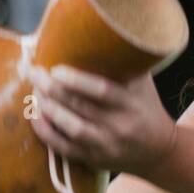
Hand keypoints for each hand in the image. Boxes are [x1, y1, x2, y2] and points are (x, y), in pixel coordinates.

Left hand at [27, 64, 177, 175]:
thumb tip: (98, 34)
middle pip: (79, 106)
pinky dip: (46, 132)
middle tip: (33, 72)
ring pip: (70, 127)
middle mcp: (118, 125)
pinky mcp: (94, 158)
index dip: (76, 80)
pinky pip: (64, 147)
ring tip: (35, 92)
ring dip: (47, 109)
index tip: (55, 69)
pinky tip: (35, 116)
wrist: (160, 151)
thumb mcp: (143, 85)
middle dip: (51, 89)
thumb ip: (124, 64)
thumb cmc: (147, 109)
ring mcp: (105, 145)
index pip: (102, 91)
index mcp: (131, 104)